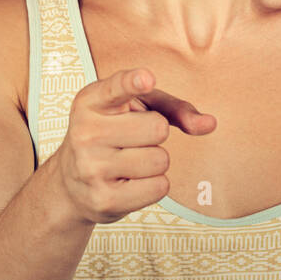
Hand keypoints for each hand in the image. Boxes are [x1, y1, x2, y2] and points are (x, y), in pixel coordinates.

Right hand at [51, 68, 215, 224]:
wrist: (70, 182)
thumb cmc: (113, 134)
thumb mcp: (136, 109)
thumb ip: (172, 108)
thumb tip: (210, 123)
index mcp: (91, 102)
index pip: (116, 88)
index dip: (133, 83)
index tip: (146, 79)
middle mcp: (85, 133)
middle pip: (157, 128)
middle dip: (155, 133)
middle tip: (130, 139)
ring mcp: (92, 168)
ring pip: (161, 160)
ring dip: (155, 162)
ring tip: (128, 161)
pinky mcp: (104, 200)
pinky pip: (159, 187)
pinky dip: (154, 185)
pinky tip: (129, 182)